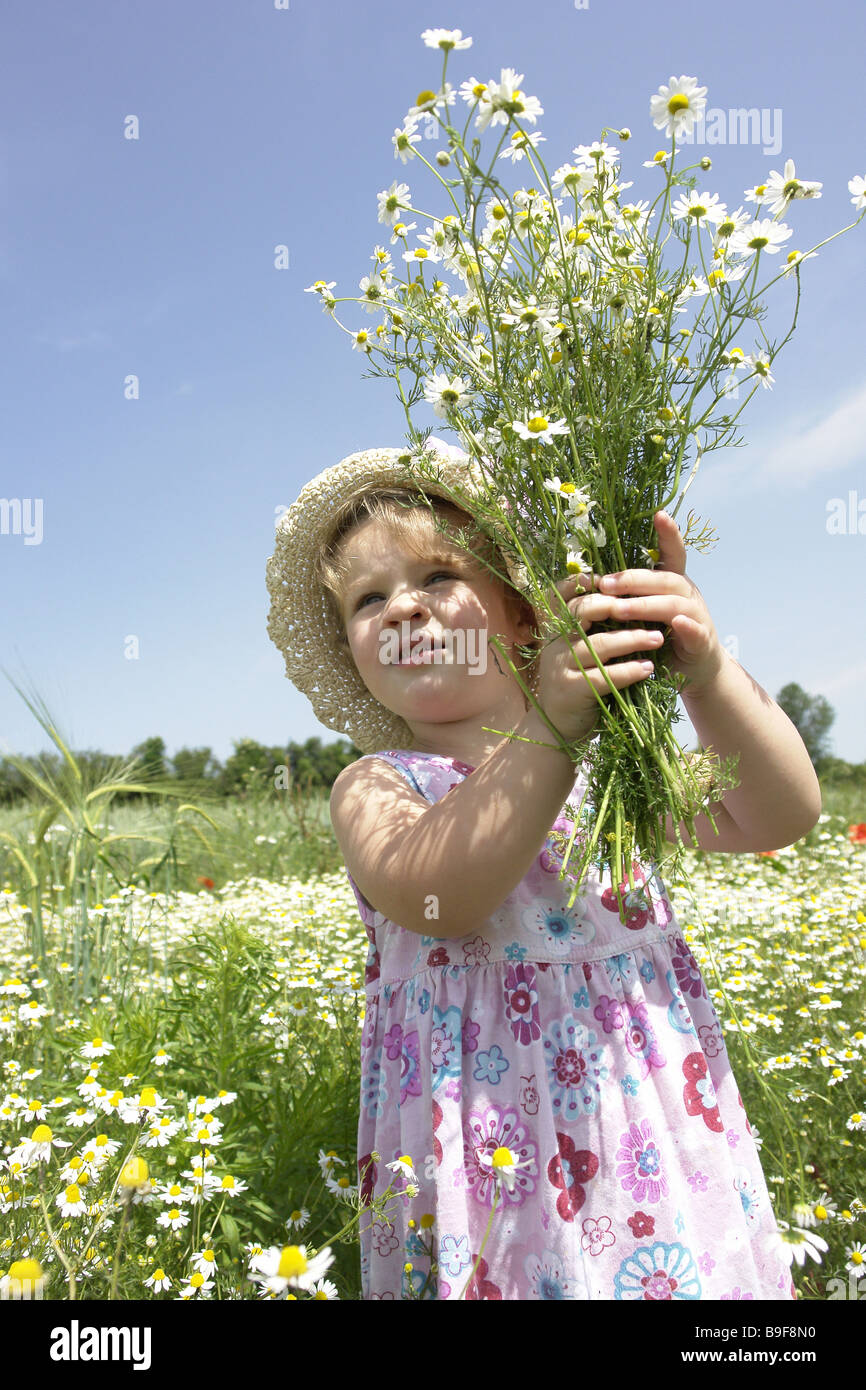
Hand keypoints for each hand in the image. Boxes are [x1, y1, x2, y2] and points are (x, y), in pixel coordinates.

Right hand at [530, 564, 669, 744]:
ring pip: (599, 644)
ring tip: (658, 638)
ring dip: (633, 639)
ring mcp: (562, 666)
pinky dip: (629, 671)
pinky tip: (648, 668)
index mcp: (556, 628)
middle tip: (648, 606)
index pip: (568, 594)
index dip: (589, 583)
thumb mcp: (575, 650)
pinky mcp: (573, 690)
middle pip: (583, 611)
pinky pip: (605, 676)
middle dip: (618, 605)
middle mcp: (555, 643)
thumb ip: (588, 627)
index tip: (619, 581)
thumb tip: (620, 598)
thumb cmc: (576, 682)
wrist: (556, 727)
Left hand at [596, 510, 726, 696]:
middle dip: (632, 580)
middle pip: (664, 579)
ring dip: (645, 605)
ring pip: (673, 604)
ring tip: (618, 610)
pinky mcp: (702, 640)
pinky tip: (675, 624)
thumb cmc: (662, 636)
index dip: (668, 533)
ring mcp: (697, 616)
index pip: (672, 553)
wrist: (694, 670)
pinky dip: (686, 626)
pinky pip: (695, 630)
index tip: (659, 514)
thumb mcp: (645, 611)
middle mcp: (687, 594)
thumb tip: (593, 579)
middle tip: (605, 584)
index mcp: (672, 583)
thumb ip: (628, 595)